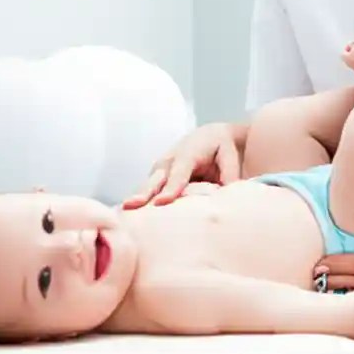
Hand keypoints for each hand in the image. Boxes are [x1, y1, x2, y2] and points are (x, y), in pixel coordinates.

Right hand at [122, 123, 240, 208]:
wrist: (210, 136)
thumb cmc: (221, 147)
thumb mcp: (229, 155)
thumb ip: (228, 173)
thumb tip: (227, 193)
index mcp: (188, 153)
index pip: (179, 174)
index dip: (171, 188)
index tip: (162, 202)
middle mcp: (170, 161)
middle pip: (156, 179)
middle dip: (143, 193)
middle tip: (130, 206)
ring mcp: (161, 169)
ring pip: (148, 186)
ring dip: (137, 199)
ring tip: (124, 214)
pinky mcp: (157, 178)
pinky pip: (148, 191)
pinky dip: (139, 202)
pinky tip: (129, 217)